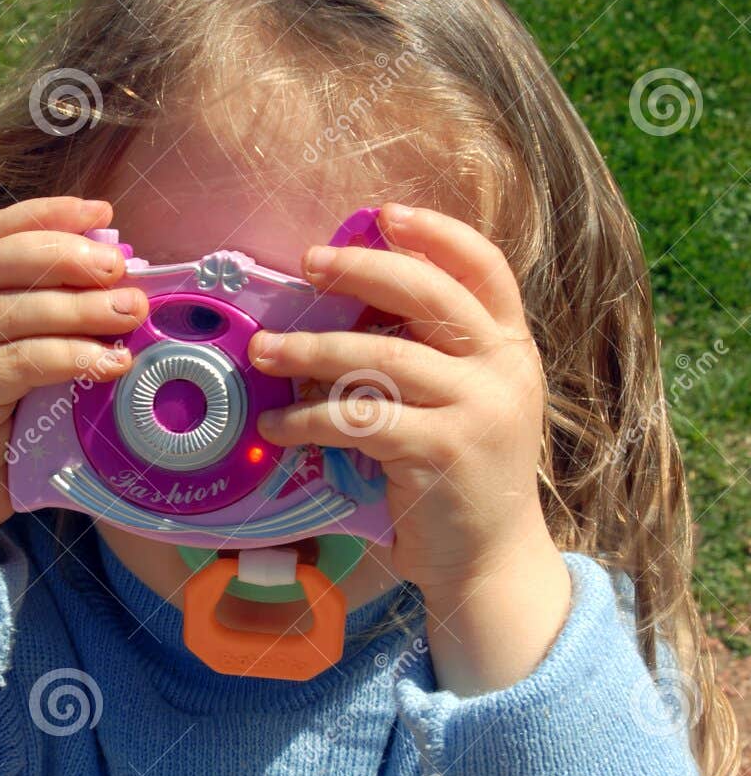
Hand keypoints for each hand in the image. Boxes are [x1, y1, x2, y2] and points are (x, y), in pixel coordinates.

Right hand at [0, 195, 146, 562]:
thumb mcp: (6, 360)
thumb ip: (38, 321)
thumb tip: (116, 284)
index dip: (49, 216)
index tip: (104, 214)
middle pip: (2, 262)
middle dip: (70, 258)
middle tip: (123, 270)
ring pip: (13, 312)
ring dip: (81, 309)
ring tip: (132, 314)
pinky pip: (18, 364)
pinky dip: (70, 358)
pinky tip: (110, 363)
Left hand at [248, 203, 571, 692]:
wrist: (490, 561)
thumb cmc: (461, 478)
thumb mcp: (467, 403)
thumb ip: (434, 356)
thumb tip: (353, 306)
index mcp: (511, 347)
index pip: (485, 268)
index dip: (436, 233)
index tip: (383, 215)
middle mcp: (504, 369)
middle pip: (430, 294)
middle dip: (362, 270)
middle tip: (307, 262)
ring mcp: (477, 409)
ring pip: (382, 357)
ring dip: (313, 349)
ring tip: (265, 350)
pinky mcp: (443, 452)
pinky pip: (361, 419)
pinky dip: (309, 417)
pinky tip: (278, 423)